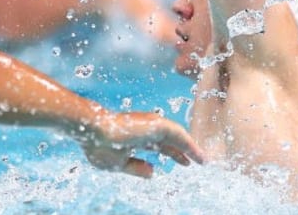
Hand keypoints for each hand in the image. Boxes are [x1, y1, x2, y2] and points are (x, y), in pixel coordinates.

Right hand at [80, 111, 205, 177]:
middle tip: (196, 160)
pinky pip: (179, 136)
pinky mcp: (157, 125)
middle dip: (183, 152)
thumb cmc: (99, 145)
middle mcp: (145, 130)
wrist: (94, 131)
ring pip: (176, 137)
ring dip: (190, 148)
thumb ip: (136, 167)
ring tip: (203, 158)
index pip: (158, 147)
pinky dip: (190, 145)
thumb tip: (153, 173)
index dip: (172, 155)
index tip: (184, 163)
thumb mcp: (119, 163)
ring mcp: (151, 126)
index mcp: (135, 138)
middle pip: (170, 142)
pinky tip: (199, 155)